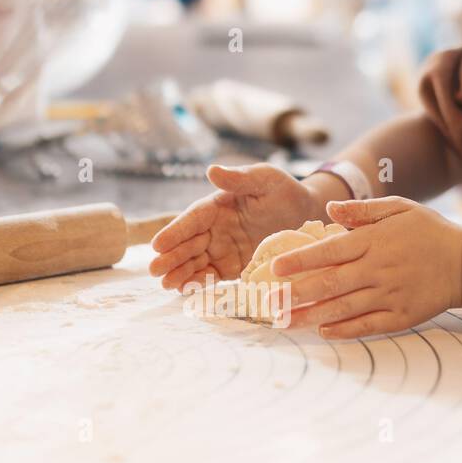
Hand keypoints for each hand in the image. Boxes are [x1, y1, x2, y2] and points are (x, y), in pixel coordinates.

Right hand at [149, 163, 317, 290]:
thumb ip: (239, 178)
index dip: (174, 232)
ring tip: (166, 285)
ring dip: (180, 274)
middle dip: (171, 258)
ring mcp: (222, 249)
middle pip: (188, 244)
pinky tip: (186, 292)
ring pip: (195, 262)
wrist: (306, 215)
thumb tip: (211, 170)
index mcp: (217, 206)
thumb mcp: (264, 179)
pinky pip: (212, 276)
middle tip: (154, 271)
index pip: (192, 219)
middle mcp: (215, 229)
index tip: (157, 244)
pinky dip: (199, 284)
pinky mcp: (232, 267)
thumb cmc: (283, 191)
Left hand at [272, 197, 461, 338]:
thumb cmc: (427, 232)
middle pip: (329, 283)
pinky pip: (366, 325)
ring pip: (343, 308)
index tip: (274, 268)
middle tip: (267, 301)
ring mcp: (389, 295)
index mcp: (374, 241)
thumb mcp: (399, 208)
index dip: (300, 260)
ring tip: (284, 322)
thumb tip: (330, 207)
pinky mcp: (401, 316)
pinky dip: (343, 330)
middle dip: (295, 293)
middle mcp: (378, 269)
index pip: (329, 250)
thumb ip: (362, 209)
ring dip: (311, 316)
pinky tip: (322, 332)